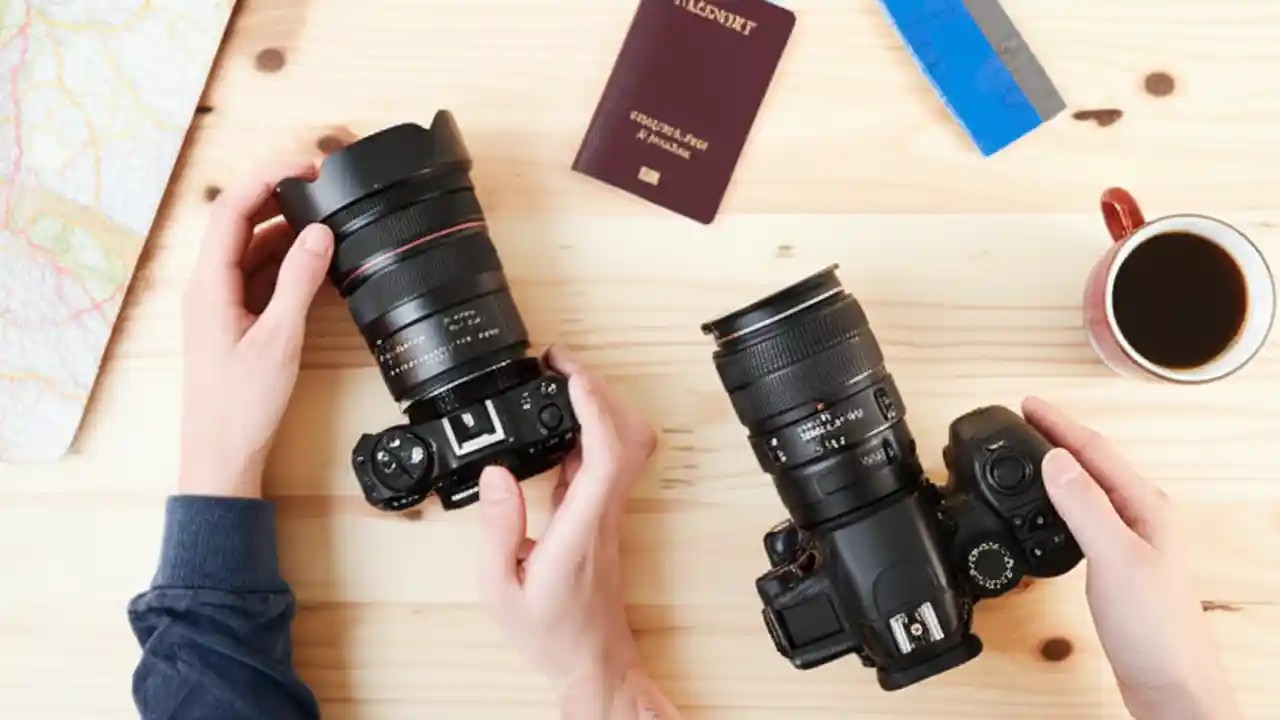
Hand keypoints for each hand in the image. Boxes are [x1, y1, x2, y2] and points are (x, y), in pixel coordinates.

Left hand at [179, 160, 333, 498]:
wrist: (222, 453)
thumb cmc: (241, 404)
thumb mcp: (280, 338)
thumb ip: (300, 281)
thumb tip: (319, 233)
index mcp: (209, 284)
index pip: (232, 210)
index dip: (268, 179)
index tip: (306, 166)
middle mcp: (209, 286)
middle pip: (240, 223)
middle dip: (279, 199)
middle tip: (322, 187)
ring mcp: (220, 303)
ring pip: (252, 250)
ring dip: (286, 232)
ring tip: (326, 221)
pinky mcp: (235, 320)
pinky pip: (259, 277)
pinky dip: (287, 264)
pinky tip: (316, 265)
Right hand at [477, 347, 679, 719]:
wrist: (590, 658)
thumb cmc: (550, 631)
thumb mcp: (500, 588)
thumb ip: (496, 529)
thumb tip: (498, 474)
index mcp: (581, 527)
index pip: (605, 451)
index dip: (593, 404)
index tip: (568, 374)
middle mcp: (603, 512)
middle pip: (629, 434)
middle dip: (599, 388)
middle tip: (559, 363)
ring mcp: (608, 511)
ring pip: (625, 443)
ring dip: (598, 404)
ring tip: (558, 381)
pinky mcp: (602, 514)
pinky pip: (606, 460)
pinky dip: (588, 430)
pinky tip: (558, 425)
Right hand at [1023, 398, 1239, 719]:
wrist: (1169, 684)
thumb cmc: (1155, 628)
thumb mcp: (1114, 558)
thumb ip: (1084, 506)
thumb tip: (1056, 459)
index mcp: (1144, 506)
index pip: (1093, 449)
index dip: (1057, 423)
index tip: (1025, 404)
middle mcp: (1139, 517)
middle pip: (1092, 462)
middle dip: (1056, 436)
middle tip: (1022, 419)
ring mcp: (1129, 541)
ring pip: (1086, 488)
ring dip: (1056, 466)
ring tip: (1029, 451)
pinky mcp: (1115, 564)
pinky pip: (1082, 516)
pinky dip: (1056, 501)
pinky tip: (1046, 510)